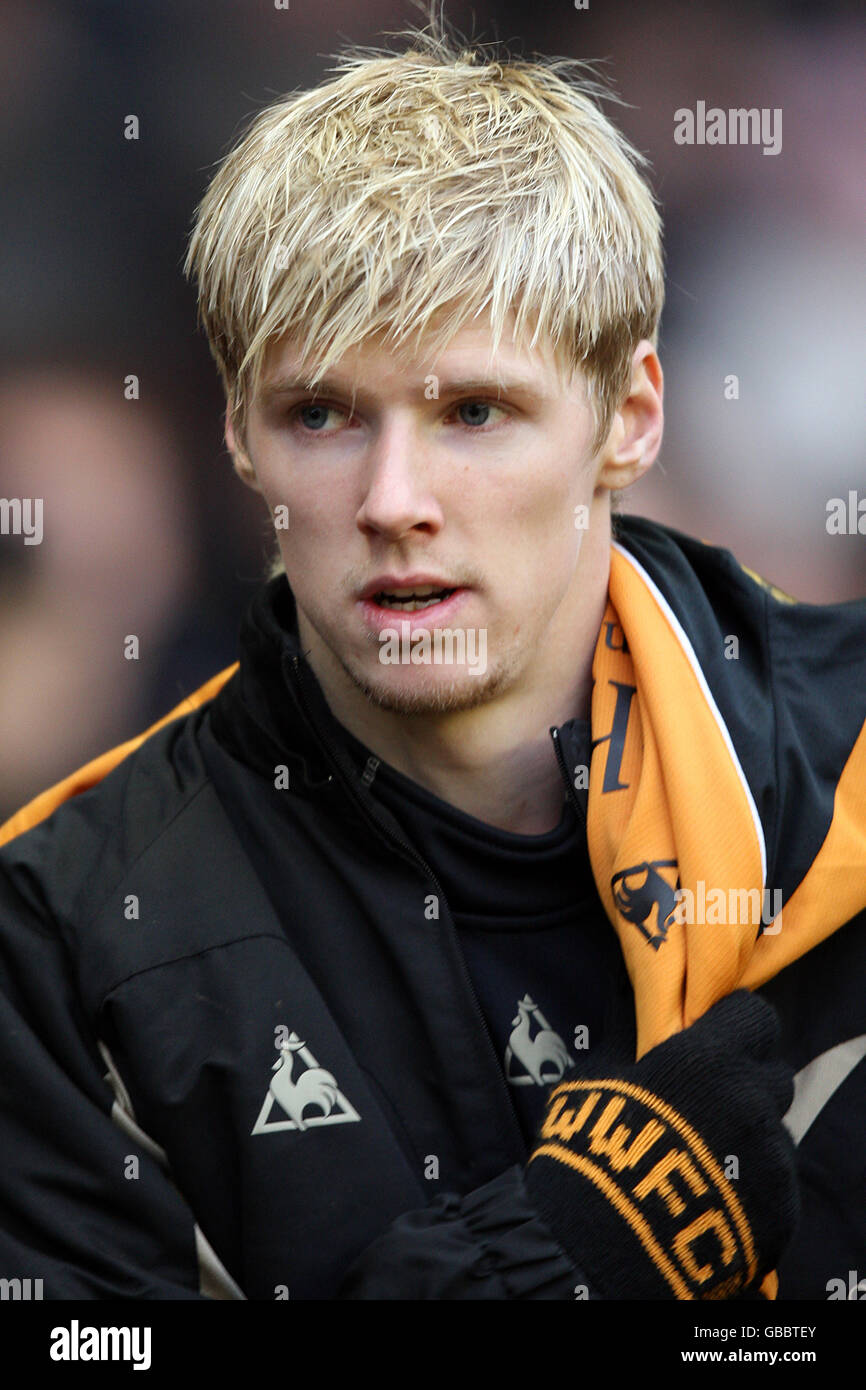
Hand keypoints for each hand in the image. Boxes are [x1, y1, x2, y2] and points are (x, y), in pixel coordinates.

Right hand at [524, 988, 798, 1298]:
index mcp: (710, 1058)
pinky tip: (710, 1201)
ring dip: (746, 1140)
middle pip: (770, 1076)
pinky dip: (749, 1189)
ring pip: (771, 1135)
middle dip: (744, 1085)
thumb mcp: (597, 1076)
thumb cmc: (589, 1146)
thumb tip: (637, 999)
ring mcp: (771, 1159)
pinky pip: (774, 1186)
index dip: (733, 1028)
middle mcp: (752, 1101)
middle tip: (704, 1107)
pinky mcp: (780, 1211)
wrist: (600, 1245)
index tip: (710, 1043)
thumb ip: (632, 1038)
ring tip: (700, 1165)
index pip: (755, 1017)